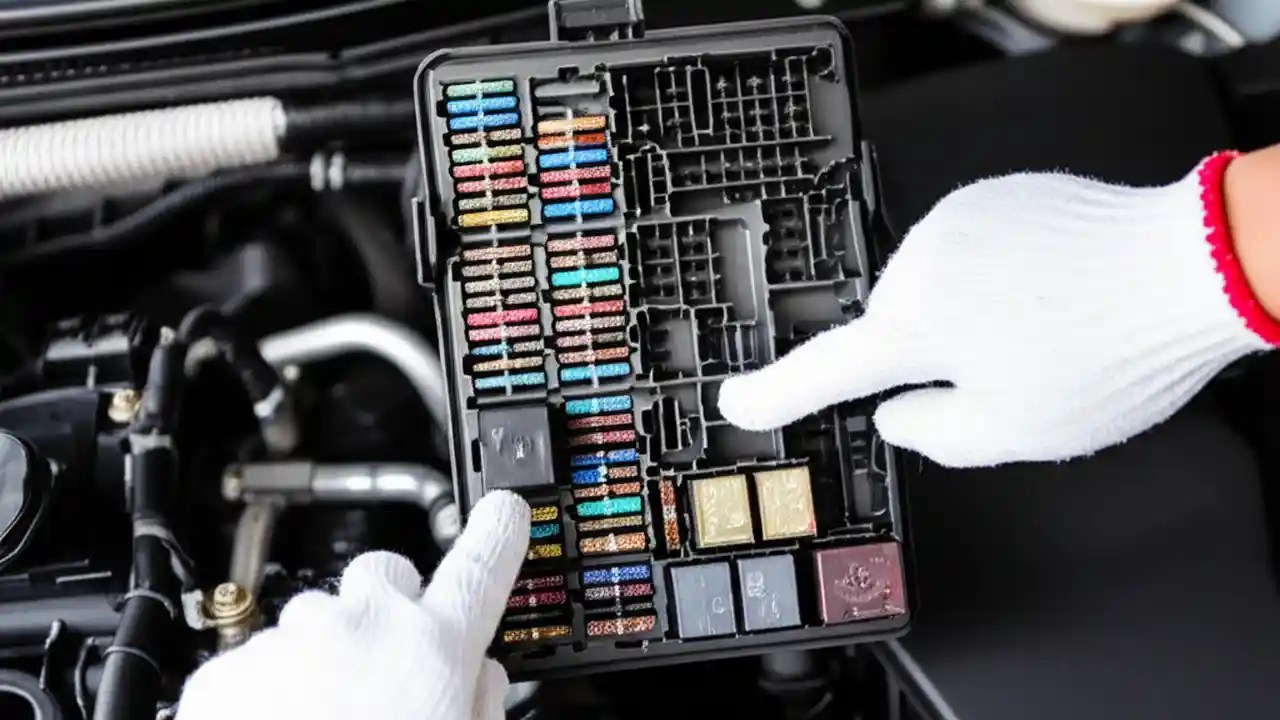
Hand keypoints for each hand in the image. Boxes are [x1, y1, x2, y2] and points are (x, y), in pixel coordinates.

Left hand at [176, 491, 529, 719]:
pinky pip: (262, 657)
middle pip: (387, 574)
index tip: (505, 510)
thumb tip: (480, 675)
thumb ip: (478, 704)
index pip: (481, 566)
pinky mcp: (228, 670)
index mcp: (431, 650)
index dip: (499, 532)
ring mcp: (288, 642)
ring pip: (319, 618)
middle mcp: (359, 627)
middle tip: (394, 663)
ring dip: (330, 652)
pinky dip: (274, 686)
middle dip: (394, 606)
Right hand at [719, 153, 1275, 466]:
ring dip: (964, 316)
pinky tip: (1049, 297)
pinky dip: (991, 280)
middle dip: (928, 358)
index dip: (778, 393)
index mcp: (917, 323)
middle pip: (893, 327)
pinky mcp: (997, 194)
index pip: (827, 370)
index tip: (738, 401)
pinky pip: (966, 249)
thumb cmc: (1110, 353)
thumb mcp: (1014, 432)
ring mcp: (960, 218)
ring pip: (930, 287)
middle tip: (999, 381)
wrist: (1192, 265)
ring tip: (1043, 334)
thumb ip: (930, 432)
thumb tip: (896, 412)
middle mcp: (923, 260)